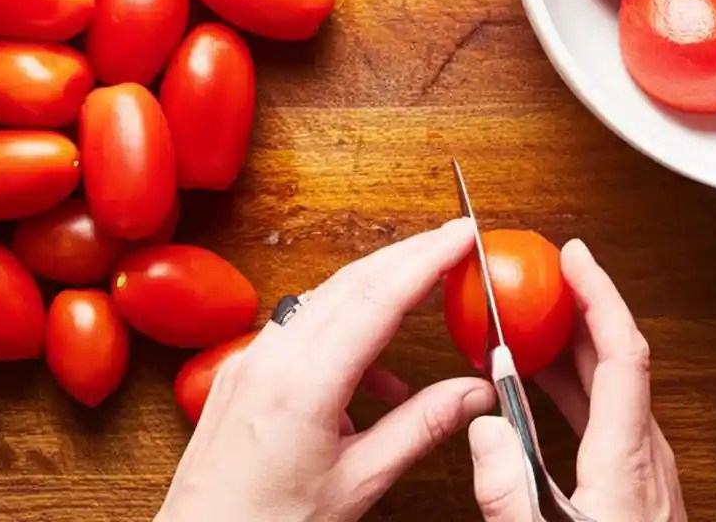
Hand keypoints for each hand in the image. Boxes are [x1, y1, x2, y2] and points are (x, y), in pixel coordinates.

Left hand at [157, 219, 495, 521]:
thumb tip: (474, 393)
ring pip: (324, 299)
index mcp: (302, 385)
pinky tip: (375, 374)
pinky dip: (345, 330)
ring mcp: (250, 360)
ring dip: (376, 288)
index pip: (377, 298)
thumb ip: (419, 429)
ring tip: (424, 296)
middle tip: (453, 240)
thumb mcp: (357, 483)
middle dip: (407, 255)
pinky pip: (301, 328)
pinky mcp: (241, 373)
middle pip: (350, 282)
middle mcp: (270, 358)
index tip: (463, 233)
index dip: (426, 259)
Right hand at [468, 239, 686, 521]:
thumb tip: (485, 428)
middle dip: (579, 309)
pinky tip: (540, 390)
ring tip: (527, 327)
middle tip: (541, 277)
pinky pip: (611, 415)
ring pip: (616, 388)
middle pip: (620, 361)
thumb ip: (508, 492)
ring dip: (573, 350)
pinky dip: (576, 387)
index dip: (601, 295)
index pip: (624, 354)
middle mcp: (645, 458)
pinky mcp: (637, 486)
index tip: (576, 257)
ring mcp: (646, 472)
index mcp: (626, 462)